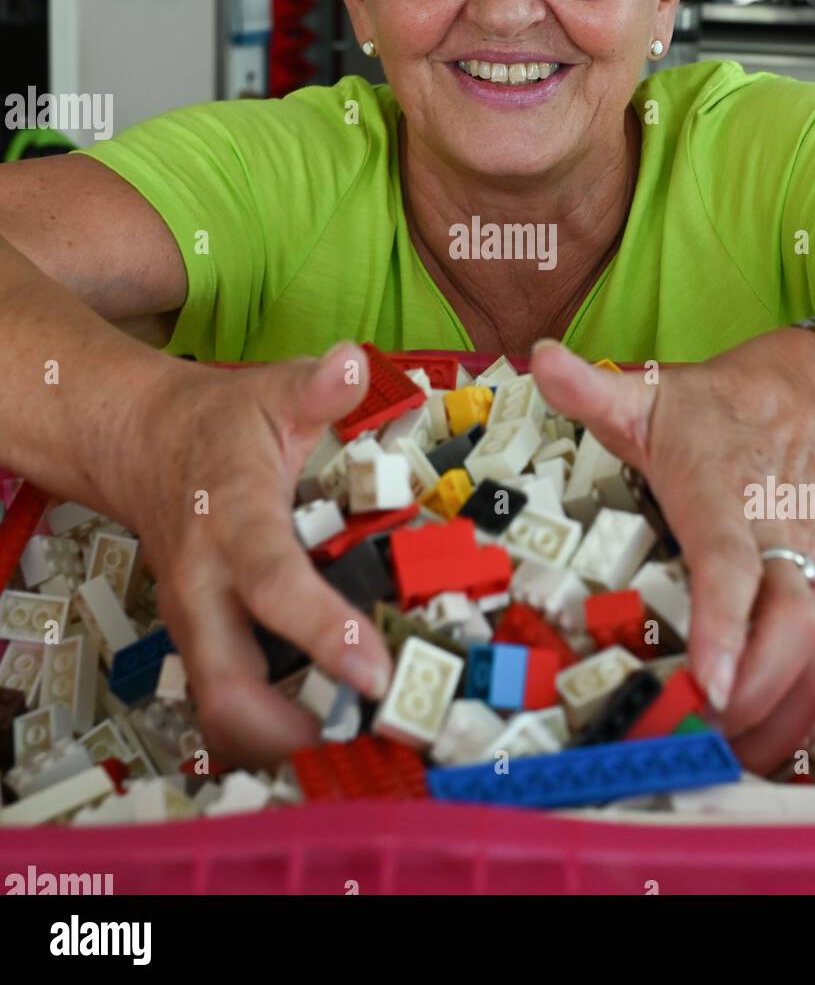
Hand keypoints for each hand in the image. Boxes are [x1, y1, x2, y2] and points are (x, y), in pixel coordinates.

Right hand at [114, 343, 391, 767]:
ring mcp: (196, 622)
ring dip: (284, 742)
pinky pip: (227, 703)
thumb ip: (316, 386)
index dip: (322, 632)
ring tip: (364, 748)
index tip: (374, 672)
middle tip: (376, 740)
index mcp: (232, 523)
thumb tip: (353, 363)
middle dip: (294, 730)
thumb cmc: (218, 422)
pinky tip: (328, 730)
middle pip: (229, 686)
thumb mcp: (270, 391)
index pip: (273, 586)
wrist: (140, 444)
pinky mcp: (201, 640)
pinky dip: (270, 729)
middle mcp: (205, 587)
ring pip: (222, 710)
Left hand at [530, 330, 814, 774]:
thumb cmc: (713, 411)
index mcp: (722, 496)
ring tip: (720, 759)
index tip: (712, 679)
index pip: (728, 562)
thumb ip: (595, 389)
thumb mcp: (653, 393)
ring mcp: (799, 570)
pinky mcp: (810, 592)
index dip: (724, 620)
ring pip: (814, 653)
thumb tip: (539, 358)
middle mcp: (771, 542)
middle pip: (792, 624)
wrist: (811, 402)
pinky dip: (792, 708)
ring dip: (777, 713)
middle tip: (703, 735)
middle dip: (758, 689)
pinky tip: (750, 744)